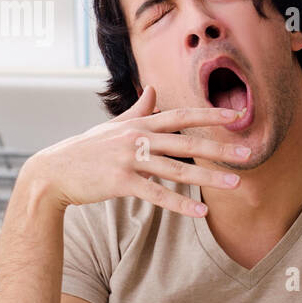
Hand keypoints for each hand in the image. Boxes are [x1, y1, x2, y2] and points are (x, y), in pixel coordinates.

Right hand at [25, 86, 248, 217]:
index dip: (210, 114)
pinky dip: (180, 204)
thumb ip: (138, 110)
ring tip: (236, 184)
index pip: (182, 115)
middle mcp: (137, 138)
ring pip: (177, 169)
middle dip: (220, 147)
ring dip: (209, 178)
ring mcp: (129, 159)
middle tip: (249, 152)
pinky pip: (157, 194)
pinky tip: (201, 213)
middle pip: (186, 141)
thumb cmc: (86, 149)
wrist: (53, 171)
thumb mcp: (113, 126)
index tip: (238, 114)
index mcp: (139, 124)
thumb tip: (153, 89)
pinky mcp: (121, 182)